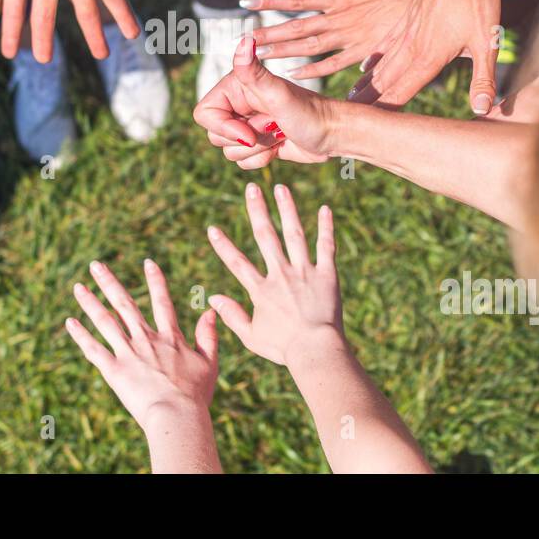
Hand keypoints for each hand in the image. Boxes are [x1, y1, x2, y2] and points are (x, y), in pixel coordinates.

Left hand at [66, 259, 217, 432]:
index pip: (162, 302)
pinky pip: (94, 349)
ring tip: (77, 287)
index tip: (148, 262)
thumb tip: (211, 310)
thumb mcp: (209, 363)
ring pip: (105, 322)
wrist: (176, 416)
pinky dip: (81, 335)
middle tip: (95, 264)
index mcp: (169, 338)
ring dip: (90, 303)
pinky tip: (70, 322)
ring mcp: (128, 353)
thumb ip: (208, 335)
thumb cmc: (195, 395)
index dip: (155, 281)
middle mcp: (146, 339)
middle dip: (109, 282)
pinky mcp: (114, 371)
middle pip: (124, 304)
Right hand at [193, 34, 335, 169]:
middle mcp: (237, 104)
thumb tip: (244, 40)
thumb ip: (254, 71)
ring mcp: (246, 125)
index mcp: (236, 87)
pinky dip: (261, 159)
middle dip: (246, 139)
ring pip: (229, 151)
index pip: (204, 113)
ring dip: (257, 150)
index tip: (249, 134)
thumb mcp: (279, 93)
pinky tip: (279, 146)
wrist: (333, 135)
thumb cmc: (310, 112)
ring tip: (279, 134)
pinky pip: (241, 161)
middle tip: (273, 126)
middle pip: (215, 135)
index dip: (223, 127)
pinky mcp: (255, 143)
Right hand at [205, 183, 340, 366]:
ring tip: (281, 187)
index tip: (212, 228)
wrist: (316, 350)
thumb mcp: (251, 337)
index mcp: (261, 290)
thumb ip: (232, 316)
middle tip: (251, 188)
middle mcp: (280, 275)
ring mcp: (304, 272)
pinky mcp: (326, 274)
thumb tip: (212, 298)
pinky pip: (326, 247)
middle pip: (266, 236)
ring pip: (294, 234)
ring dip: (287, 209)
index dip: (223, 246)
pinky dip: (325, 227)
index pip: (237, 263)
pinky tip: (324, 209)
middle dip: (257, 210)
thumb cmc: (283, 347)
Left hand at [246, 0, 426, 79]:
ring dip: (284, 52)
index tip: (246, 2)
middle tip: (244, 41)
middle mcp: (343, 17)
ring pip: (311, 47)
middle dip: (270, 34)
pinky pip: (336, 64)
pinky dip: (315, 71)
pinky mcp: (368, 51)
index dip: (270, 0)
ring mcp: (354, 36)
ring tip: (259, 56)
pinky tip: (294, 75)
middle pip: (297, 27)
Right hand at [350, 0, 502, 112]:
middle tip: (348, 118)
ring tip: (353, 97)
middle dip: (368, 102)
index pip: (401, 92)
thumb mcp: (488, 42)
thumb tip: (483, 109)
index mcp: (427, 54)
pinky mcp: (408, 14)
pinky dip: (374, 59)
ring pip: (381, 63)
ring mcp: (406, 28)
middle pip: (385, 80)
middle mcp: (411, 44)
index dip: (384, 111)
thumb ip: (483, 79)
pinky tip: (368, 65)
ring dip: (367, 83)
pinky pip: (385, 43)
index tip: (366, 128)